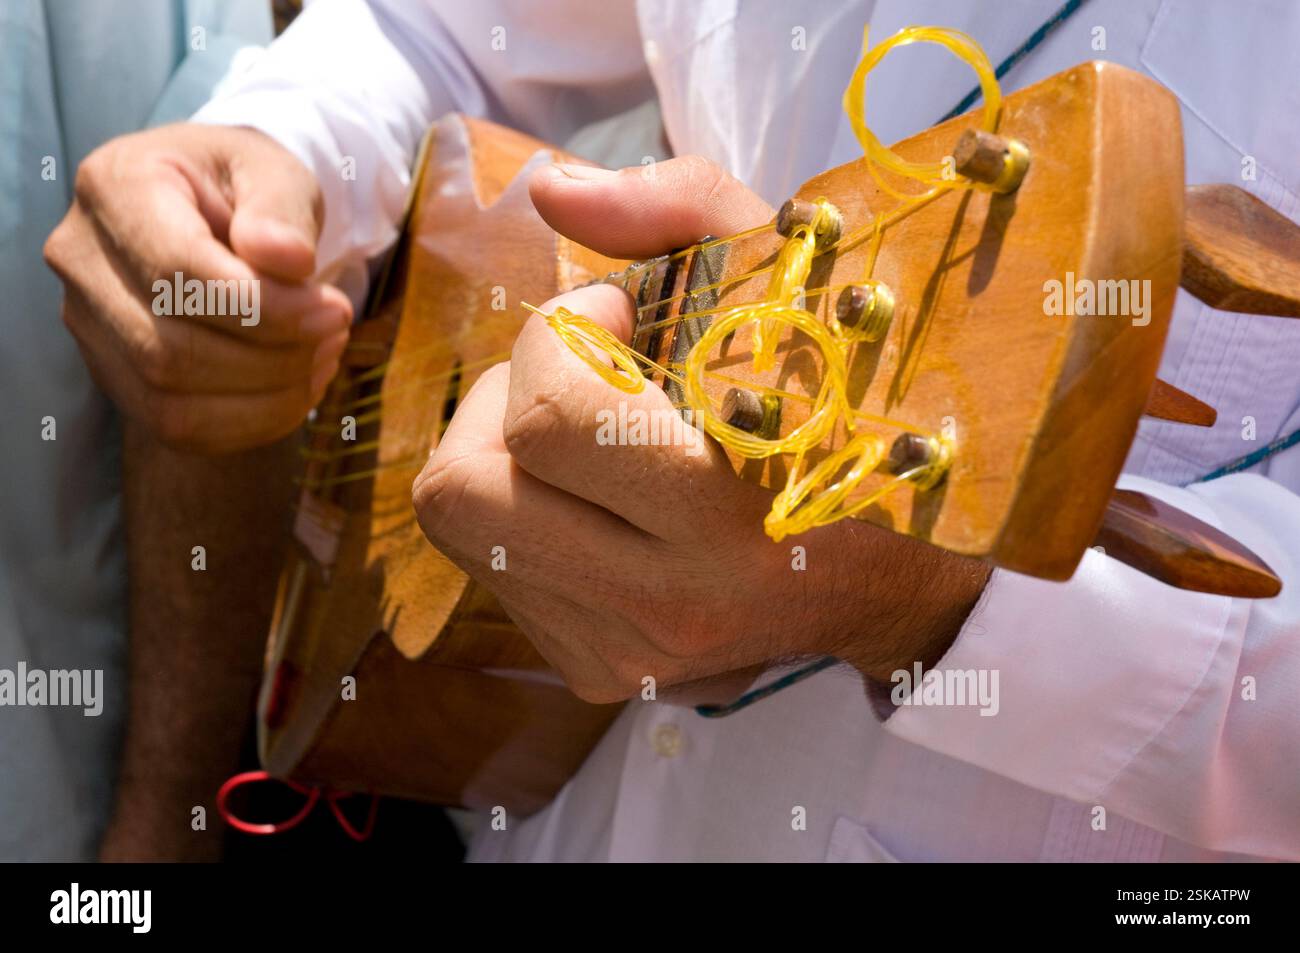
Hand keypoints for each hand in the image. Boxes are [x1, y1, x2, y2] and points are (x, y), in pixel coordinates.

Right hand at [44, 123, 351, 453]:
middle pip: (171, 348)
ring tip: (323, 354)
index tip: (334, 309)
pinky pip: (179, 429)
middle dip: (274, 355)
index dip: (265, 307)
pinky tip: (297, 386)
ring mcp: (87, 325)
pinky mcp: (113, 375)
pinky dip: (253, 421)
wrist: (216, 210)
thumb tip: (287, 259)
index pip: (178, 271)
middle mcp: (81, 259)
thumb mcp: (275, 171)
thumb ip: (282, 208)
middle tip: (337, 330)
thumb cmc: (245, 187)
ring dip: (268, 395)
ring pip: (171, 401)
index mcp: (114, 188)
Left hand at [413, 157, 990, 701]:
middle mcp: (668, 605)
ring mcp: (625, 652)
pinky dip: (527, 510)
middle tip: (572, 375)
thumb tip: (545, 191)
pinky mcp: (599, 675)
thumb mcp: (797, 281)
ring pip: (462, 529)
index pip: (548, 418)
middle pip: (462, 491)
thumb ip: (678, 208)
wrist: (895, 577)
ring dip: (505, 452)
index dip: (561, 333)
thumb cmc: (847, 410)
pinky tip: (599, 495)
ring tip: (586, 430)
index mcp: (729, 515)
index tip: (617, 314)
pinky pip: (495, 572)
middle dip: (501, 399)